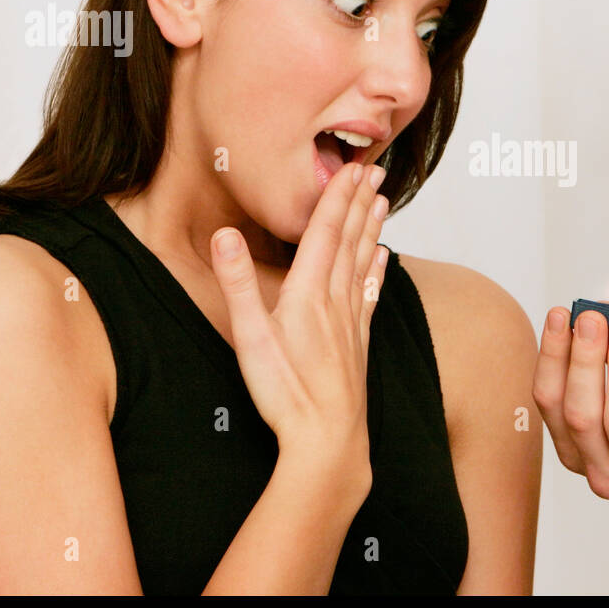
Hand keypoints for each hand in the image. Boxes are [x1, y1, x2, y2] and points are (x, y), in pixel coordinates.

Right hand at [209, 162, 389, 466]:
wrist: (328, 440)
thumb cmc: (285, 393)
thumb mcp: (250, 338)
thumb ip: (237, 284)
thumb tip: (224, 235)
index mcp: (308, 293)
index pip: (324, 232)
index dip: (337, 197)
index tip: (350, 167)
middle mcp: (336, 301)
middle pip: (349, 240)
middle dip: (359, 202)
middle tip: (374, 169)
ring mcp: (351, 322)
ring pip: (364, 261)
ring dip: (371, 228)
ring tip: (382, 200)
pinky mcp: (358, 343)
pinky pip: (370, 294)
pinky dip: (377, 269)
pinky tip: (384, 258)